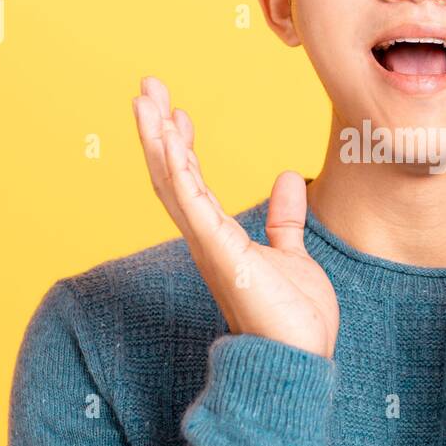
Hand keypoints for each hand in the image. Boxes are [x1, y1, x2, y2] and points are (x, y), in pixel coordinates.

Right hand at [132, 76, 339, 357]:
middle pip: (171, 174)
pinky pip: (192, 204)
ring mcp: (208, 245)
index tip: (177, 111)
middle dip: (158, 130)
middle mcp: (205, 239)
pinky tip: (171, 138)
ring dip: (158, 137)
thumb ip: (284, 219)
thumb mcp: (292, 253)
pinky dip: (179, 169)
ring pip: (172, 182)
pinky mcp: (220, 253)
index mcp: (219, 238)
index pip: (192, 182)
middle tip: (146, 88)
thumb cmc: (293, 318)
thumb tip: (288, 177)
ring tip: (145, 97)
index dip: (181, 145)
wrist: (299, 358)